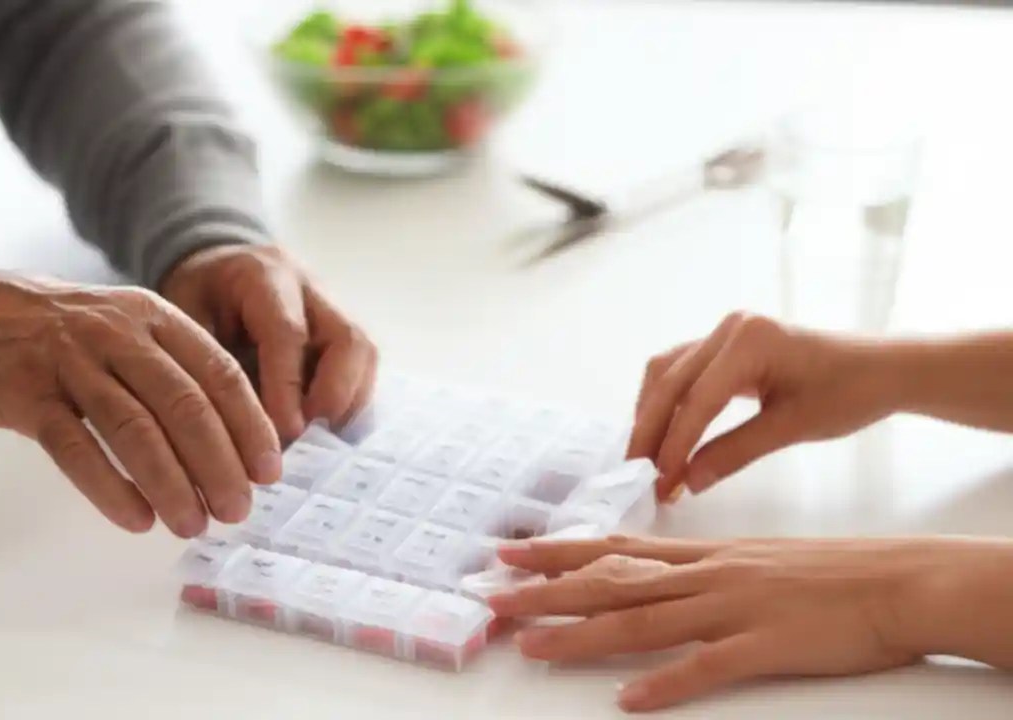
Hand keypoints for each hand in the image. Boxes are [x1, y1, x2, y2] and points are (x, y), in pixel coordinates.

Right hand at [0, 270, 280, 536]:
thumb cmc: (57, 336)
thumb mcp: (123, 330)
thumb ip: (172, 372)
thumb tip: (229, 445)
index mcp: (153, 316)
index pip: (219, 372)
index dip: (250, 426)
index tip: (269, 473)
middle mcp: (117, 333)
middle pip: (185, 405)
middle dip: (219, 464)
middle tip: (237, 510)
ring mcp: (70, 362)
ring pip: (136, 429)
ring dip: (172, 484)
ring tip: (192, 525)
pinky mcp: (28, 395)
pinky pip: (77, 449)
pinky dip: (111, 489)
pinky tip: (137, 520)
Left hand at [162, 244, 377, 441]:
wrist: (220, 268)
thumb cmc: (200, 295)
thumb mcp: (184, 315)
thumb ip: (207, 361)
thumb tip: (228, 428)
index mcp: (264, 276)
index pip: (287, 332)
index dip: (289, 386)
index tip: (286, 432)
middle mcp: (310, 289)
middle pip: (347, 339)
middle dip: (336, 394)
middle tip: (310, 438)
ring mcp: (334, 309)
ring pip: (364, 354)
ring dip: (348, 403)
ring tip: (320, 442)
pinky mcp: (343, 332)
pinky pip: (363, 369)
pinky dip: (350, 404)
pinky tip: (326, 433)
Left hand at [490, 535, 1012, 712]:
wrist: (896, 582)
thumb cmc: (827, 573)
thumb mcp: (752, 558)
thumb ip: (698, 568)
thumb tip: (649, 575)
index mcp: (702, 556)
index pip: (614, 548)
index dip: (557, 551)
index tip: (509, 551)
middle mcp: (706, 576)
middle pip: (612, 581)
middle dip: (547, 590)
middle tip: (493, 595)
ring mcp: (732, 609)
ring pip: (643, 621)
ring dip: (583, 635)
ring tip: (533, 647)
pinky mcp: (765, 646)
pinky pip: (707, 667)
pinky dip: (667, 683)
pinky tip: (631, 699)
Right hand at [629, 312, 896, 499]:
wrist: (883, 369)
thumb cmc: (849, 394)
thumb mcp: (792, 427)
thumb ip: (734, 452)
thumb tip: (686, 482)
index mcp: (749, 341)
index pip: (696, 399)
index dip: (674, 444)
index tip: (661, 483)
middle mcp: (728, 328)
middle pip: (669, 382)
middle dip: (650, 431)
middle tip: (638, 475)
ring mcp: (725, 332)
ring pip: (667, 372)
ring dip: (652, 414)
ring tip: (646, 457)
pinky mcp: (726, 344)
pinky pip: (682, 369)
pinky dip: (668, 401)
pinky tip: (664, 432)